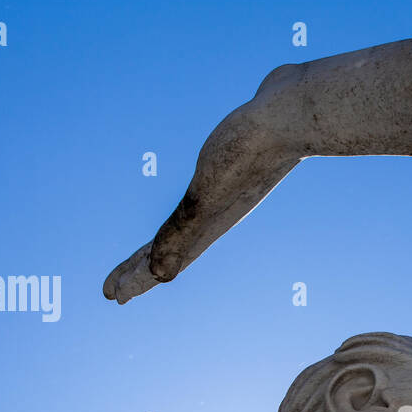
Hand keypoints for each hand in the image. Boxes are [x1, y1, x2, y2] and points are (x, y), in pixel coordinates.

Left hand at [104, 89, 300, 303]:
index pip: (163, 259)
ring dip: (164, 243)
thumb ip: (181, 235)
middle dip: (142, 269)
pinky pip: (198, 195)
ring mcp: (225, 190)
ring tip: (150, 254)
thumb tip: (158, 277)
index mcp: (208, 223)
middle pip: (169, 248)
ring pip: (185, 224)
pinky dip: (188, 209)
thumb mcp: (208, 194)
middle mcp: (216, 212)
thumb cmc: (250, 151)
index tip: (114, 296)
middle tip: (116, 290)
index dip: (137, 279)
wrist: (296, 114)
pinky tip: (197, 196)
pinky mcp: (229, 164)